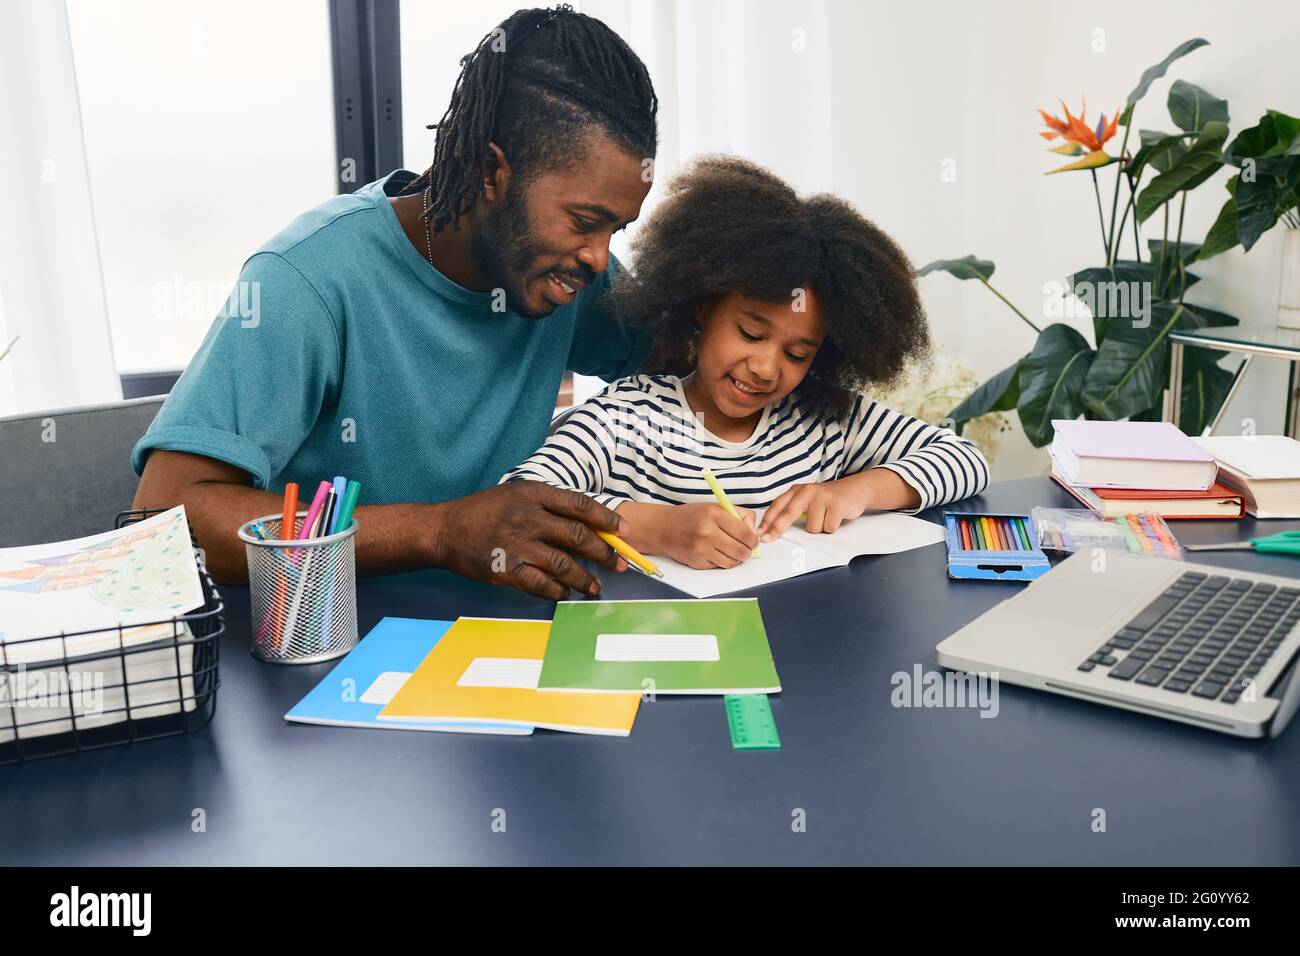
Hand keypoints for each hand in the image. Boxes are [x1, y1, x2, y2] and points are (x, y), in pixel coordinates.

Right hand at [431, 481, 627, 599]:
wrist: (445, 529)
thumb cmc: (484, 512)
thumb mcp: (516, 495)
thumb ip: (548, 507)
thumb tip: (587, 528)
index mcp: (533, 494)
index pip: (579, 505)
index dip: (606, 519)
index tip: (623, 531)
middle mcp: (527, 517)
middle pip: (578, 536)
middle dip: (604, 553)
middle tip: (619, 564)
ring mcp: (517, 544)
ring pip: (564, 564)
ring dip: (584, 578)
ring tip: (595, 586)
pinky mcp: (506, 569)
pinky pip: (541, 584)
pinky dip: (557, 590)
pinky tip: (565, 592)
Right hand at [660, 503, 759, 569]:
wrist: (665, 528)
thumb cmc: (694, 516)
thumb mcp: (717, 507)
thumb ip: (740, 515)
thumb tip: (754, 533)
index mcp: (713, 514)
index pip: (744, 533)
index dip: (753, 540)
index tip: (754, 540)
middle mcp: (707, 532)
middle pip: (740, 550)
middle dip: (747, 551)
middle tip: (746, 548)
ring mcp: (701, 549)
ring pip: (732, 562)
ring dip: (736, 558)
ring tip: (732, 551)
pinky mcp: (697, 562)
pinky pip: (720, 566)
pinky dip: (723, 562)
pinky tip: (718, 553)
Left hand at [758, 476, 870, 541]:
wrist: (854, 489)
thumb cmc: (826, 499)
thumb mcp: (806, 499)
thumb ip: (792, 509)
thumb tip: (773, 530)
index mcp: (797, 490)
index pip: (778, 505)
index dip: (767, 520)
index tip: (759, 533)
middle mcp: (807, 491)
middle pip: (788, 513)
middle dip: (777, 528)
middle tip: (767, 539)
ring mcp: (822, 497)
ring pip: (812, 527)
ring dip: (819, 529)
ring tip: (826, 518)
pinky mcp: (836, 504)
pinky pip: (828, 527)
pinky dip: (831, 528)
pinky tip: (835, 517)